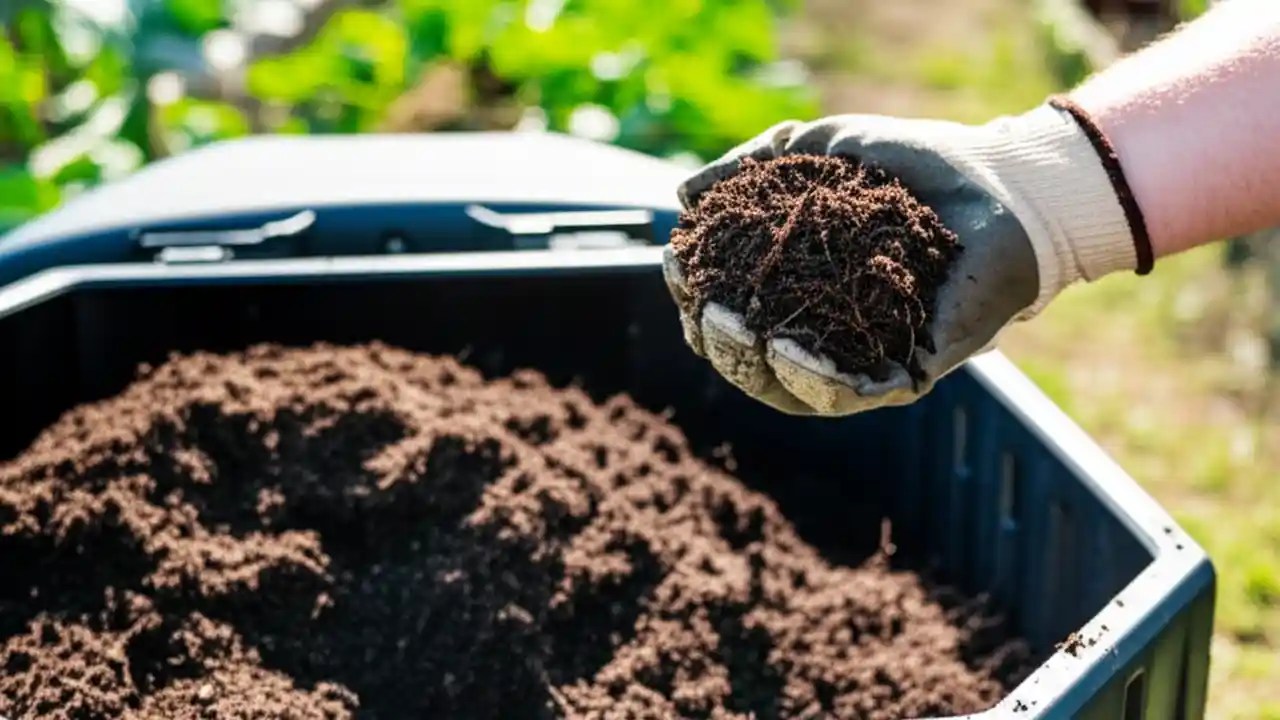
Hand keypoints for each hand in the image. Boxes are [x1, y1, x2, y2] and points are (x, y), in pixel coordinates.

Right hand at [664, 104, 1139, 414]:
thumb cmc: (912, 167)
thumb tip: (684, 199)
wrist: (1000, 179)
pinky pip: (852, 394)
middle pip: (748, 363)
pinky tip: (786, 350)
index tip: (674, 263)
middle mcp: (825, 335)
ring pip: (789, 391)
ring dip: (749, 363)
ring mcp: (865, 360)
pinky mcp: (910, 372)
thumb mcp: (819, 151)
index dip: (692, 295)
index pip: (729, 313)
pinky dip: (813, 380)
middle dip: (714, 340)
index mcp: (798, 294)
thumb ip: (752, 169)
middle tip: (700, 307)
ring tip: (731, 326)